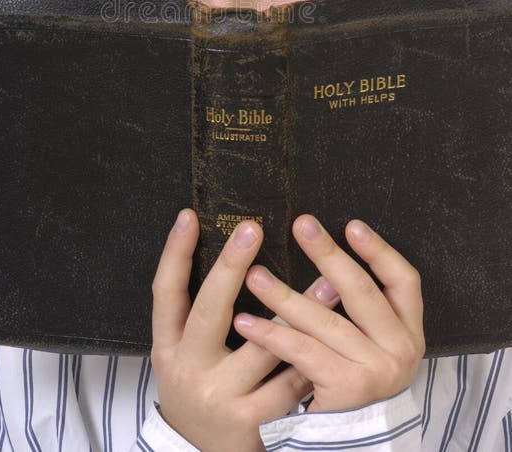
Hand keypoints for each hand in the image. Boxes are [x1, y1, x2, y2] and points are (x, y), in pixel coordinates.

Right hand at [150, 209, 338, 451]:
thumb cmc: (198, 385)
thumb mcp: (183, 350)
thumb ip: (198, 311)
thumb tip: (226, 252)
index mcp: (168, 344)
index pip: (166, 291)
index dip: (175, 253)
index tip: (191, 215)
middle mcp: (188, 368)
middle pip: (209, 310)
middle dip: (230, 266)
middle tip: (252, 228)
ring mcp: (220, 396)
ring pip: (263, 347)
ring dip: (297, 310)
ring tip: (327, 279)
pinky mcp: (251, 423)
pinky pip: (288, 383)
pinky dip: (311, 357)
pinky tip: (337, 336)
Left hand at [234, 215, 424, 411]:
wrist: (347, 443)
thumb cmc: (348, 378)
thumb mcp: (365, 341)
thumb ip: (357, 306)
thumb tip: (322, 246)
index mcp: (409, 331)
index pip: (405, 281)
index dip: (379, 251)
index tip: (351, 224)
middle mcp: (401, 351)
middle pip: (362, 292)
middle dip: (328, 254)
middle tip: (300, 224)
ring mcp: (377, 371)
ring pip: (325, 320)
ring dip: (285, 294)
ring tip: (254, 274)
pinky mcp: (347, 389)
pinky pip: (303, 351)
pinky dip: (271, 334)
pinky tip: (245, 321)